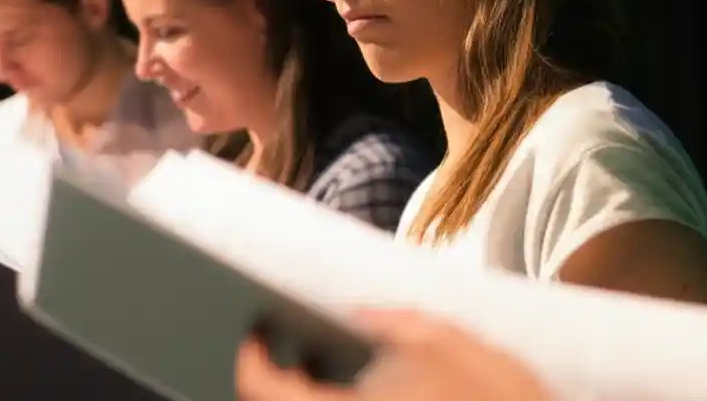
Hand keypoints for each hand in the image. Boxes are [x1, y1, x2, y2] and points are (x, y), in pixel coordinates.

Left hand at [236, 309, 551, 400]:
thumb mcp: (454, 342)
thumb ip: (400, 324)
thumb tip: (362, 314)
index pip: (263, 387)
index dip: (252, 356)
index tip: (258, 327)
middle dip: (279, 379)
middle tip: (294, 343)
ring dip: (310, 395)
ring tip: (332, 365)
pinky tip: (371, 388)